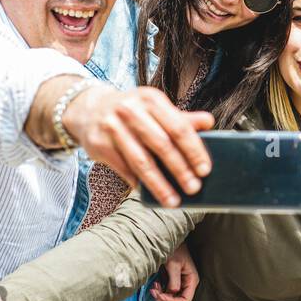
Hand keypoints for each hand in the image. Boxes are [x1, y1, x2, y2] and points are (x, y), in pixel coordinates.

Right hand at [64, 85, 213, 207]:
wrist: (91, 109)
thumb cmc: (133, 111)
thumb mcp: (156, 108)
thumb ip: (182, 118)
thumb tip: (209, 123)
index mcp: (151, 100)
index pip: (178, 127)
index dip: (193, 150)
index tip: (204, 170)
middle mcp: (130, 110)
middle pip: (161, 145)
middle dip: (180, 169)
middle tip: (193, 188)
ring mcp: (112, 127)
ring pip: (141, 162)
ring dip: (159, 185)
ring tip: (173, 201)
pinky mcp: (98, 144)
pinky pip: (123, 169)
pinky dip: (138, 183)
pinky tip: (149, 193)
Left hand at [151, 242, 198, 300]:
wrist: (169, 241)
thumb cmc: (175, 249)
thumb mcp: (174, 263)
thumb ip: (174, 280)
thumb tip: (172, 293)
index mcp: (192, 281)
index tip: (160, 295)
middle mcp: (188, 286)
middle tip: (154, 291)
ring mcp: (181, 286)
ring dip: (161, 298)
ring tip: (154, 287)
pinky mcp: (173, 284)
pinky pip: (167, 296)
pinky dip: (160, 293)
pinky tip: (155, 284)